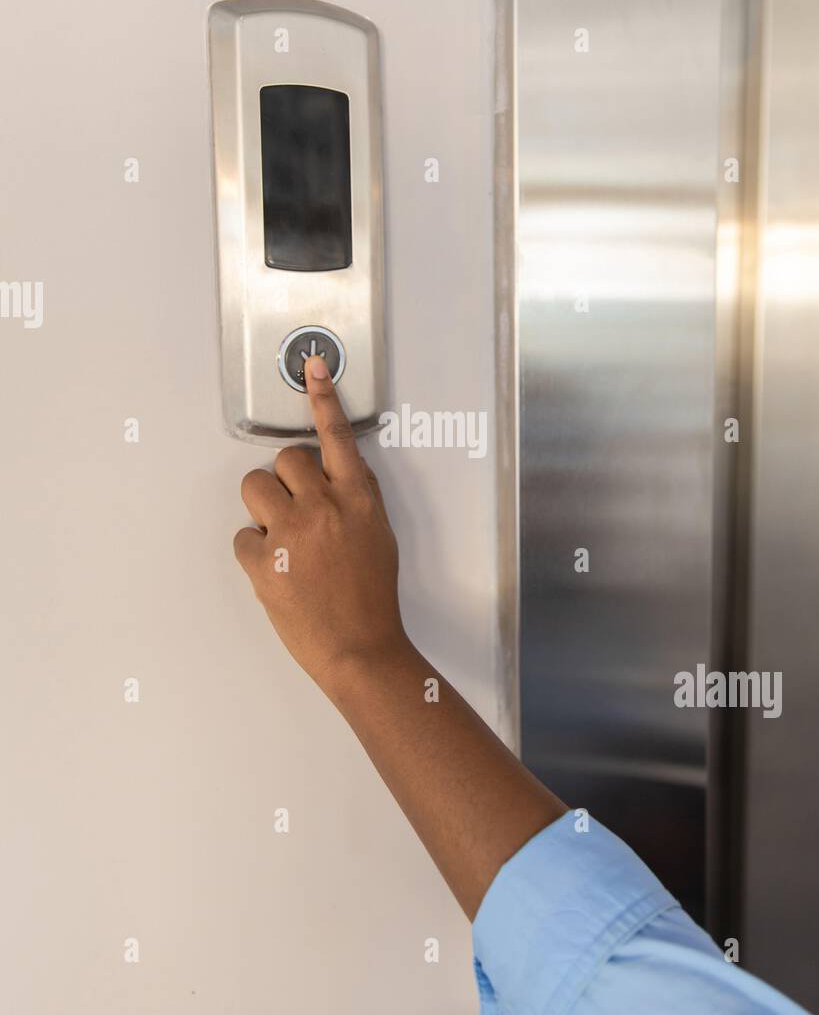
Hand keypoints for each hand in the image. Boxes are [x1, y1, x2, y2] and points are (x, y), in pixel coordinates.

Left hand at [234, 356, 406, 692]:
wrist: (361, 648)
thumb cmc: (373, 597)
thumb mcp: (380, 536)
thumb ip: (358, 498)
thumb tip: (335, 475)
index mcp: (358, 499)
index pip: (336, 436)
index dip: (323, 397)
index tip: (311, 365)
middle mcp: (323, 507)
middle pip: (284, 459)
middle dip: (285, 480)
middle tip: (295, 510)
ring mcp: (290, 533)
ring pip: (253, 487)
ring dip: (262, 507)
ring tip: (281, 537)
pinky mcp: (262, 562)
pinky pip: (241, 536)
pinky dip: (253, 552)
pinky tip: (275, 571)